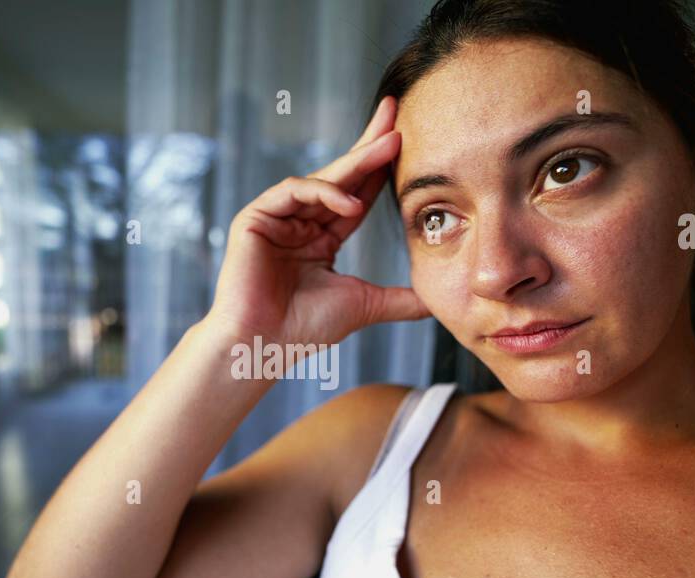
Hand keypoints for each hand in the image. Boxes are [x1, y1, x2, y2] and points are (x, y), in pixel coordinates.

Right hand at [204, 95, 429, 346]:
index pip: (358, 195)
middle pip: (341, 175)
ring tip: (391, 146)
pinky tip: (351, 203)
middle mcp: (299, 223)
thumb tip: (438, 304)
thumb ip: (400, 300)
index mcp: (321, 239)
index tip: (408, 142)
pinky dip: (324, 193)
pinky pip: (295, 190)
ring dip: (357, 162)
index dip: (381, 170)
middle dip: (370, 144)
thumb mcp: (365, 306)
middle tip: (397, 112)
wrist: (262, 346)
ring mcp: (277, 218)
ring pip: (322, 179)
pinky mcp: (256, 217)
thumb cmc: (303, 330)